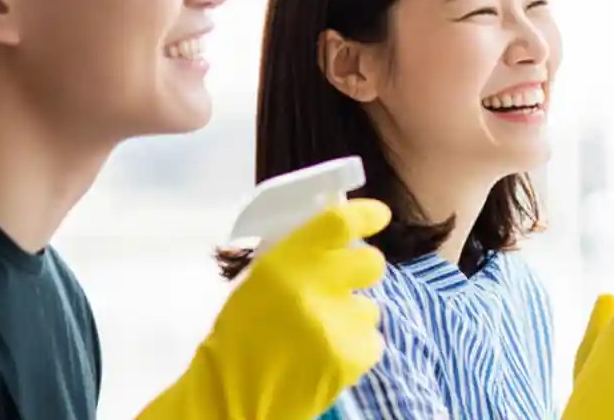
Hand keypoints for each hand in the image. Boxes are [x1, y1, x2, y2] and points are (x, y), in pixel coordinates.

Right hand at [138, 198, 389, 419]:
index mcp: (285, 263)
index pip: (340, 223)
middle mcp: (314, 288)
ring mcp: (337, 325)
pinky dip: (355, 346)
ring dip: (352, 316)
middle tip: (344, 284)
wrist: (234, 397)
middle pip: (371, 262)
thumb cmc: (239, 336)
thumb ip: (295, 258)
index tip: (379, 216)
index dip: (366, 215)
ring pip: (371, 307)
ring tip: (322, 333)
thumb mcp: (258, 282)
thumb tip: (336, 240)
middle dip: (362, 271)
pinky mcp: (352, 357)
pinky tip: (327, 356)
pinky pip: (372, 340)